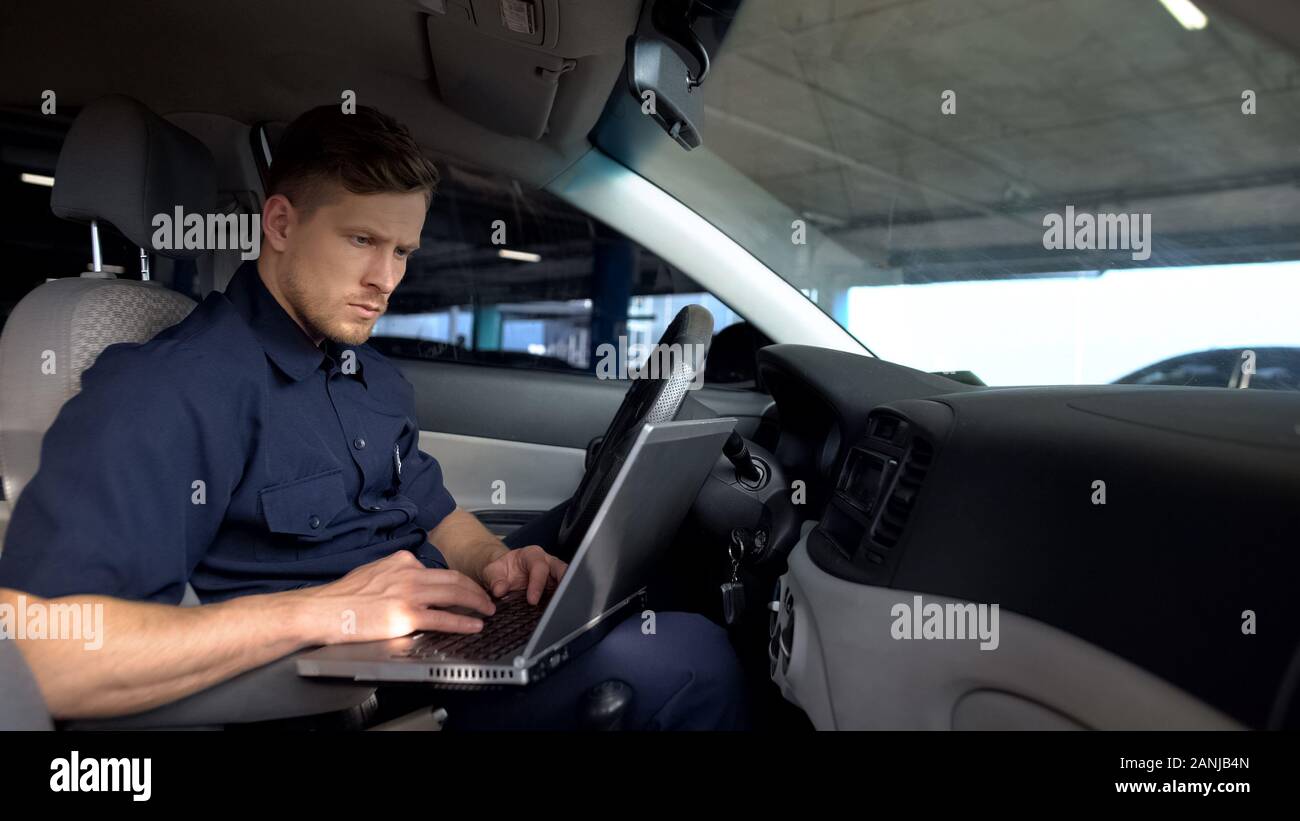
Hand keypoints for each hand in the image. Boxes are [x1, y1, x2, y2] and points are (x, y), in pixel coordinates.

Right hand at [287, 550, 496, 644]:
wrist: (322, 609)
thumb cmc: (342, 597)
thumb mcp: (373, 572)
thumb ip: (395, 575)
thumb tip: (409, 583)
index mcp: (402, 561)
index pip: (439, 570)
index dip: (459, 580)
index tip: (468, 588)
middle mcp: (409, 573)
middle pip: (454, 579)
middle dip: (475, 589)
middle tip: (488, 599)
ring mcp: (408, 594)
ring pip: (454, 594)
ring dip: (476, 603)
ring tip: (487, 611)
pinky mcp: (405, 615)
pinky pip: (443, 618)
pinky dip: (463, 621)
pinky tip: (474, 625)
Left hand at [480, 544, 567, 604]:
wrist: (504, 573)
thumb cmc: (501, 570)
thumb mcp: (492, 572)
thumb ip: (495, 580)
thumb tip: (500, 590)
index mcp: (531, 554)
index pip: (539, 567)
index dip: (537, 584)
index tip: (532, 600)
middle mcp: (546, 562)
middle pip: (561, 569)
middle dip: (563, 584)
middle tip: (559, 601)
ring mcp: (553, 574)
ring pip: (566, 580)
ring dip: (564, 593)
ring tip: (562, 608)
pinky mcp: (555, 586)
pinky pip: (562, 591)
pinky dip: (561, 600)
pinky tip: (558, 610)